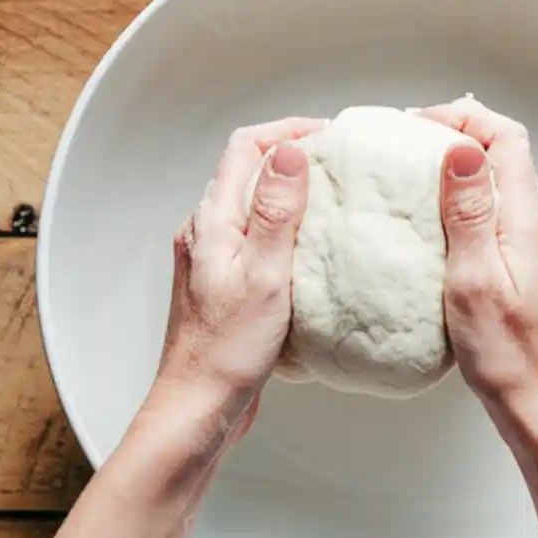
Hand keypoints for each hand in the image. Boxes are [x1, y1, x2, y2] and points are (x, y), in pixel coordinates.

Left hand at [153, 118, 324, 426]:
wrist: (198, 407)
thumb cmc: (227, 351)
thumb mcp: (264, 275)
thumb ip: (277, 212)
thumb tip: (289, 152)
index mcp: (212, 222)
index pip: (246, 148)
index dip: (288, 131)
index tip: (330, 136)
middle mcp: (205, 233)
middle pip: (247, 171)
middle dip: (293, 157)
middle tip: (339, 165)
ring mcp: (211, 259)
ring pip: (252, 207)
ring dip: (290, 195)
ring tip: (332, 203)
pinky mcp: (222, 286)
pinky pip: (254, 239)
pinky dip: (284, 231)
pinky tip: (311, 253)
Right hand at [421, 98, 537, 413]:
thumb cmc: (508, 354)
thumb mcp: (474, 279)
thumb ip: (468, 211)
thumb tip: (462, 150)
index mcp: (529, 216)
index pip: (504, 135)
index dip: (460, 117)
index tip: (416, 127)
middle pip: (504, 152)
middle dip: (455, 136)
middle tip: (406, 148)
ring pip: (501, 182)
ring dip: (461, 171)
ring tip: (415, 181)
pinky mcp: (531, 264)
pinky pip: (499, 214)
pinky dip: (468, 204)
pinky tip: (438, 228)